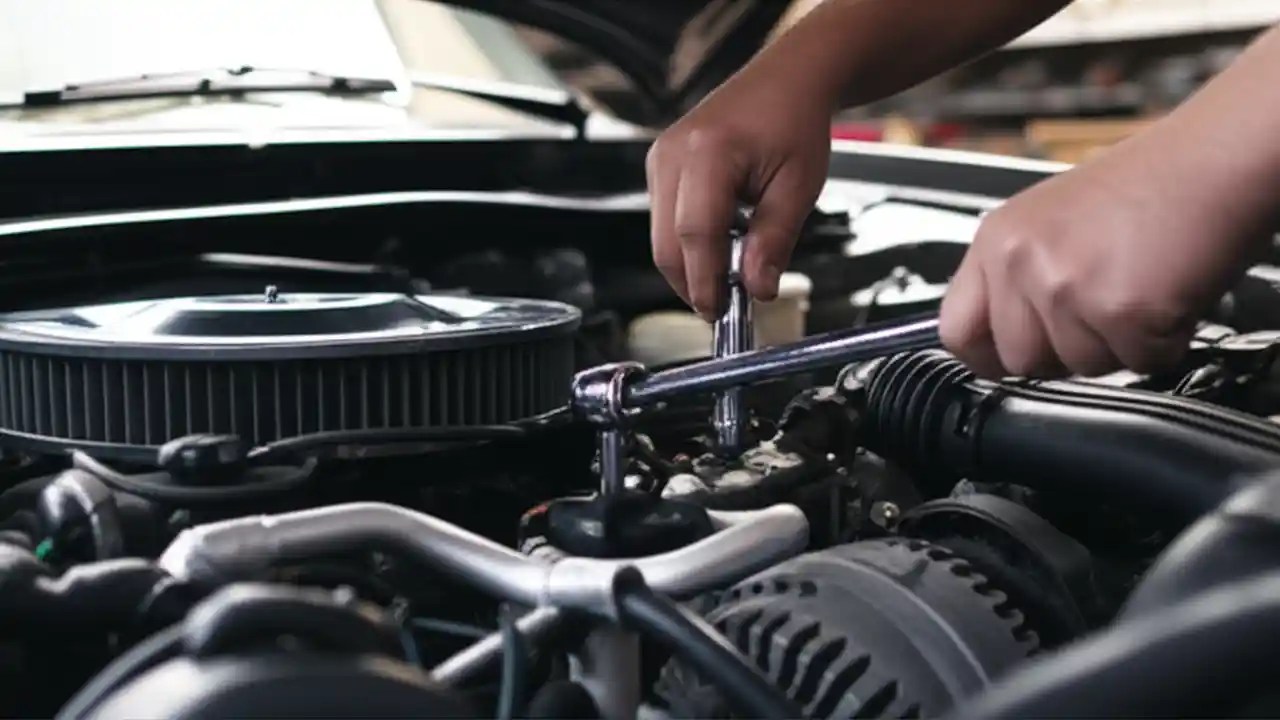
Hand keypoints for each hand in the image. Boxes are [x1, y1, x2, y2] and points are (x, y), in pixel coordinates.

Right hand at [646, 72, 831, 319]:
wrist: (784, 82)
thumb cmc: (794, 123)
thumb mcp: (799, 188)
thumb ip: (774, 241)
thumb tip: (757, 290)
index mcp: (709, 152)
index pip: (696, 233)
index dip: (705, 280)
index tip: (720, 312)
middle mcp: (673, 153)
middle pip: (667, 243)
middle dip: (693, 283)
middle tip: (724, 308)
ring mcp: (660, 158)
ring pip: (660, 237)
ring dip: (691, 266)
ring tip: (729, 275)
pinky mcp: (659, 166)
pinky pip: (663, 221)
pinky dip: (687, 244)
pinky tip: (720, 246)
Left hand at [939, 132, 1260, 378]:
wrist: (1216, 157)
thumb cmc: (1149, 186)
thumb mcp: (1049, 221)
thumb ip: (1016, 277)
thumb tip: (999, 337)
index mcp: (997, 238)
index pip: (956, 330)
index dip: (987, 356)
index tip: (1008, 360)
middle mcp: (1022, 261)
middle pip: (1021, 361)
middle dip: (1066, 352)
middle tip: (1102, 309)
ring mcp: (1067, 287)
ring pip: (1082, 367)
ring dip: (1119, 344)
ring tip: (1139, 286)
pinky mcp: (1121, 310)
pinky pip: (1139, 363)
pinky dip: (1164, 341)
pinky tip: (1168, 293)